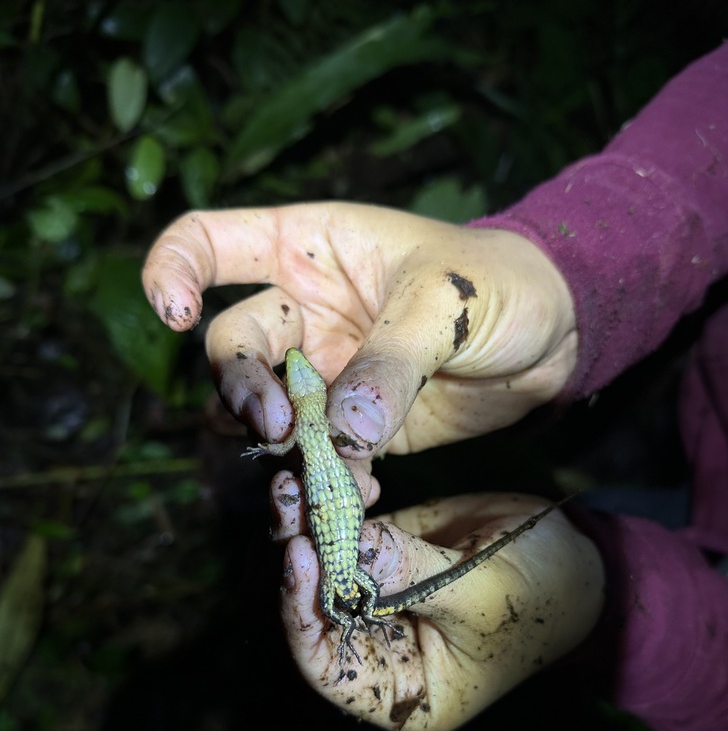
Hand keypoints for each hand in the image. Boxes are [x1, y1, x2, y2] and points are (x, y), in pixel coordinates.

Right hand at [142, 203, 576, 456]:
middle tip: (280, 427)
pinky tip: (357, 490)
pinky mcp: (355, 424)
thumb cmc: (501, 283)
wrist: (556, 337)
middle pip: (230, 347)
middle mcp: (304, 309)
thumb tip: (341, 431)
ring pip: (267, 410)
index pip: (206, 240)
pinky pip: (317, 454)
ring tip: (320, 470)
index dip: (169, 270)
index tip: (174, 316)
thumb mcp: (447, 302)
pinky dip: (326, 477)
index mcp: (308, 247)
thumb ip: (391, 361)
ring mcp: (327, 370)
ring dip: (282, 445)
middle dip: (242, 389)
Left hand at [269, 484, 603, 730]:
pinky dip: (331, 505)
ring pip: (321, 565)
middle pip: (314, 607)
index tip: (299, 555)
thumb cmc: (544, 597)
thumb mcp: (480, 592)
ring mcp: (376, 598)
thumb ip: (410, 574)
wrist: (580, 557)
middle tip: (287, 497)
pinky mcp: (384, 554)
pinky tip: (323, 472)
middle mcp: (376, 649)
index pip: (326, 665)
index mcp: (399, 690)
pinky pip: (345, 533)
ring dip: (305, 522)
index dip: (302, 613)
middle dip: (297, 554)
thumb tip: (344, 543)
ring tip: (293, 479)